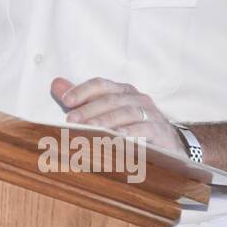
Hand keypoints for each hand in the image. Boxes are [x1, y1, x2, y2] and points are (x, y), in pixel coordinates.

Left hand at [51, 76, 184, 153]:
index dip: (83, 90)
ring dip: (106, 120)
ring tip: (89, 128)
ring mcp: (150, 113)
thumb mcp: (107, 110)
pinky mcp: (160, 130)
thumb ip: (82, 98)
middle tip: (71, 120)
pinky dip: (130, 132)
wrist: (170, 143)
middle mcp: (137, 98)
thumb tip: (56, 83)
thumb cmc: (133, 125)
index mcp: (123, 90)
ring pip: (126, 112)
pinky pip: (144, 129)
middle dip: (89, 109)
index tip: (65, 100)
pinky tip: (117, 137)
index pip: (101, 84)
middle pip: (111, 99)